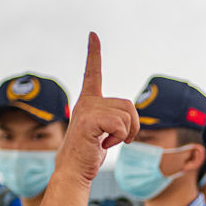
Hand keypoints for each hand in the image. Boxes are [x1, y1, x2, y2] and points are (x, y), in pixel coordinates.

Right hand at [55, 32, 139, 183]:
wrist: (73, 171)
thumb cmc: (89, 153)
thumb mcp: (103, 131)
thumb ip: (112, 118)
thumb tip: (127, 117)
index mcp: (88, 101)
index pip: (92, 72)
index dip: (93, 52)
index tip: (93, 34)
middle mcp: (86, 101)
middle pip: (128, 105)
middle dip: (132, 126)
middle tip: (117, 139)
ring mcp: (86, 110)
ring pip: (127, 116)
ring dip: (126, 134)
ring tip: (108, 142)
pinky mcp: (89, 121)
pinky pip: (121, 126)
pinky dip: (120, 139)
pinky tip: (104, 145)